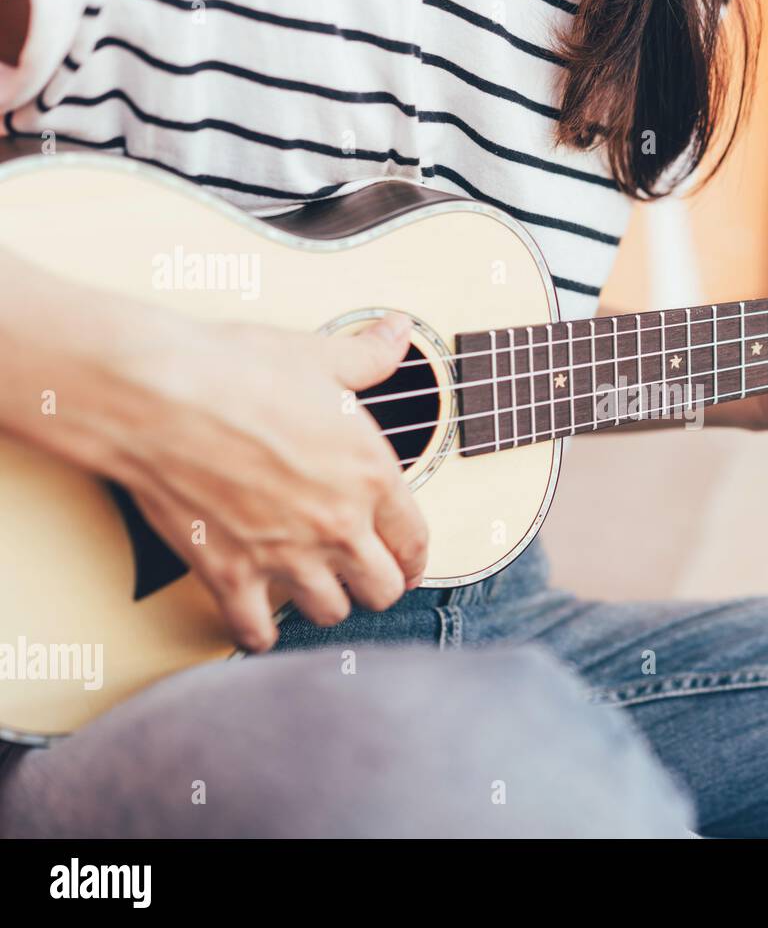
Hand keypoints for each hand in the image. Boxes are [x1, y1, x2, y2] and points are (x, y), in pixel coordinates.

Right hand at [106, 313, 427, 650]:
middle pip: (381, 589)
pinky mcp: (230, 574)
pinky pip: (256, 631)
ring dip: (326, 604)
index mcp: (370, 476)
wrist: (157, 394)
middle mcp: (338, 525)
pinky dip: (258, 634)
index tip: (406, 563)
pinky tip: (259, 621)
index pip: (415, 541)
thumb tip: (398, 330)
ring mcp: (285, 555)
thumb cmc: (235, 372)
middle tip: (365, 579)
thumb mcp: (317, 356)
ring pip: (330, 612)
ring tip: (316, 590)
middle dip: (377, 584)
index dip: (414, 558)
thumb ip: (368, 356)